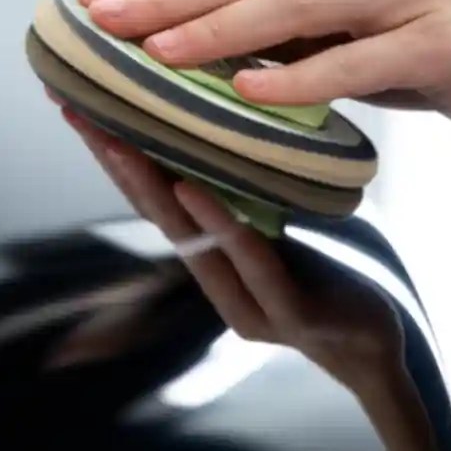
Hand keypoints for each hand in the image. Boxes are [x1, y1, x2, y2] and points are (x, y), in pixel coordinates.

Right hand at [51, 95, 403, 386]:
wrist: (373, 349)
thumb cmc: (321, 278)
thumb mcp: (273, 228)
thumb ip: (239, 192)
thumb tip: (215, 122)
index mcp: (207, 257)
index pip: (151, 198)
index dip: (112, 154)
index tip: (81, 102)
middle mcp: (213, 281)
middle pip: (153, 213)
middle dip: (113, 159)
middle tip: (77, 109)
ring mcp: (245, 303)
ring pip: (187, 238)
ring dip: (147, 186)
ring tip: (117, 138)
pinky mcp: (288, 314)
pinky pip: (248, 262)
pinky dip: (216, 222)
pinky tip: (190, 187)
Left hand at [78, 0, 450, 127]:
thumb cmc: (414, 38)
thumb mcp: (336, 32)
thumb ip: (277, 37)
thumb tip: (187, 55)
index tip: (90, 11)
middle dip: (166, 4)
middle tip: (102, 23)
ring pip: (294, 11)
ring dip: (221, 30)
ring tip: (161, 53)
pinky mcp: (433, 42)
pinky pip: (359, 60)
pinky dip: (304, 76)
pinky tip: (256, 91)